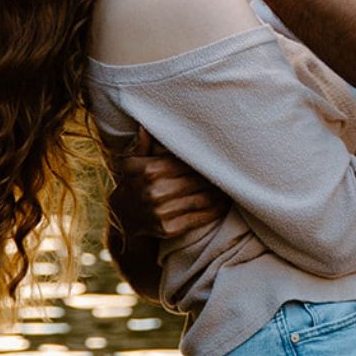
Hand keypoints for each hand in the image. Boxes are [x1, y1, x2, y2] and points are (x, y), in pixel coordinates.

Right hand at [109, 127, 229, 237]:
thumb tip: (145, 127)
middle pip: (198, 181)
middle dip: (215, 177)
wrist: (123, 216)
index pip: (187, 162)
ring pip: (203, 199)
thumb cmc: (133, 181)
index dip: (205, 160)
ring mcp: (162, 212)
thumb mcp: (131, 161)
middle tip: (231, 171)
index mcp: (150, 170)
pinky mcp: (169, 228)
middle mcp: (156, 191)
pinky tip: (224, 204)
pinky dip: (216, 211)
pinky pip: (199, 218)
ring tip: (232, 186)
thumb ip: (141, 144)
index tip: (220, 156)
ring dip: (221, 194)